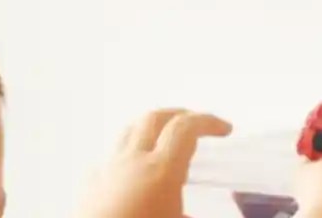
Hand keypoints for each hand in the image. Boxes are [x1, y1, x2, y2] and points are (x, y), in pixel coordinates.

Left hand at [78, 109, 231, 217]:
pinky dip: (127, 156)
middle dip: (178, 115)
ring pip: (128, 132)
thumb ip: (202, 214)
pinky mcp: (88, 189)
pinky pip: (109, 159)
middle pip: (154, 118)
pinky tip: (132, 174)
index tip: (225, 130)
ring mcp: (106, 172)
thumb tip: (233, 214)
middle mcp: (132, 162)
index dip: (208, 121)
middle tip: (196, 125)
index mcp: (161, 169)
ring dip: (151, 129)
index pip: (185, 127)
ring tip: (164, 141)